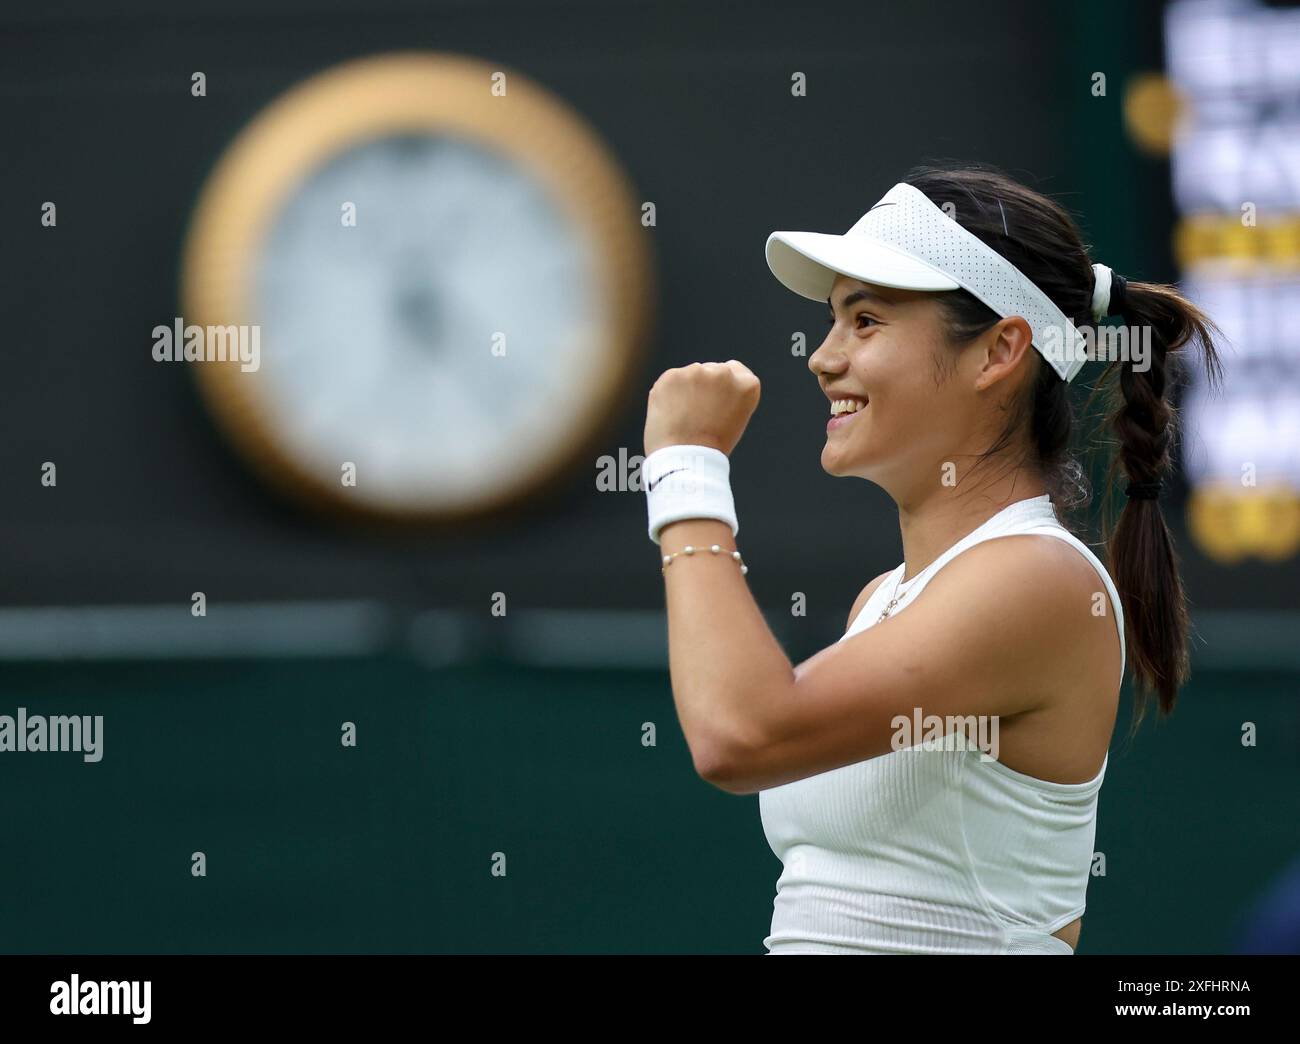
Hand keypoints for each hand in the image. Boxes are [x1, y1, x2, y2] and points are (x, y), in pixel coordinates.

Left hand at [643, 360, 761, 456]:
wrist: (686, 457)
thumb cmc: (711, 445)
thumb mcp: (734, 418)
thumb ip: (726, 394)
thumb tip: (706, 383)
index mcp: (748, 385)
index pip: (734, 370)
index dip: (723, 387)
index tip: (716, 403)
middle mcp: (724, 373)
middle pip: (711, 370)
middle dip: (704, 387)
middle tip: (698, 416)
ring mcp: (697, 372)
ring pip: (690, 375)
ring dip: (686, 389)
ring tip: (685, 417)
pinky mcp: (672, 375)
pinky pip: (671, 381)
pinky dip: (668, 394)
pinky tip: (671, 413)